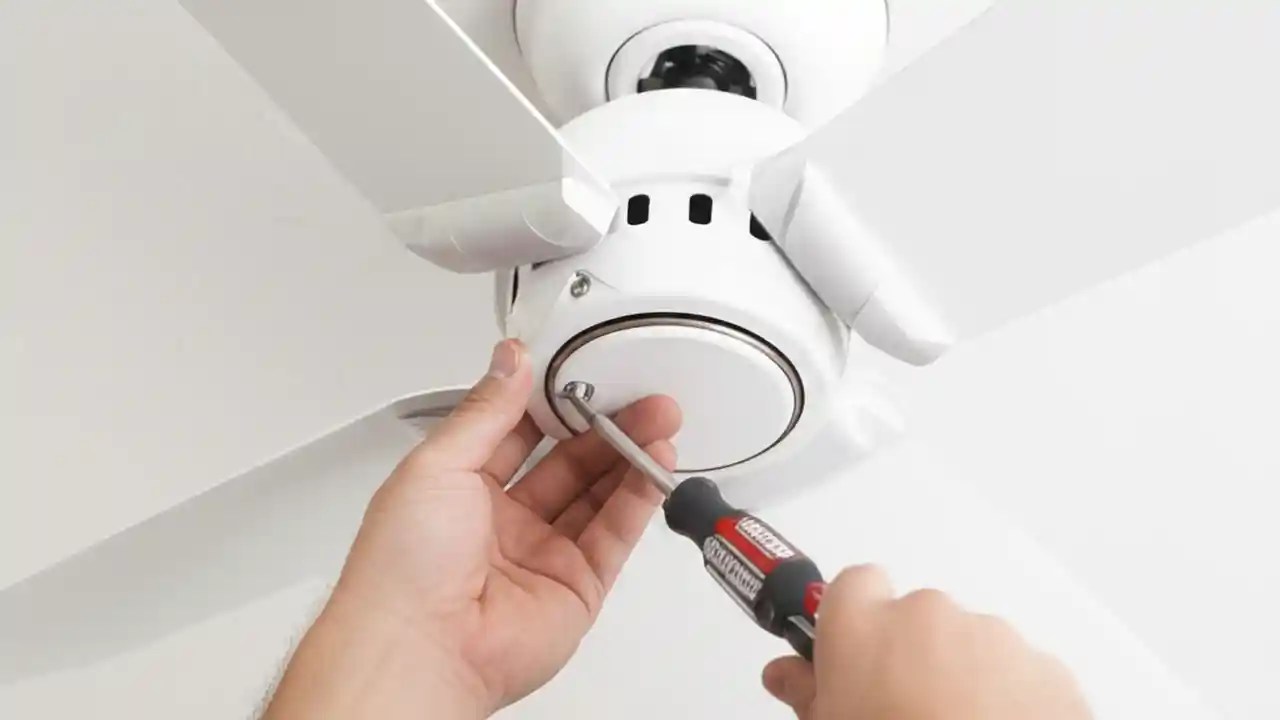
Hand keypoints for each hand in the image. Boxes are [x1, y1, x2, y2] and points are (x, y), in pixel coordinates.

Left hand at [264, 340, 680, 718]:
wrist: (419, 648)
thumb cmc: (401, 568)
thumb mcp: (438, 463)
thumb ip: (486, 410)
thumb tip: (510, 361)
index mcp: (459, 489)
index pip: (518, 432)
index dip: (553, 401)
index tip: (583, 369)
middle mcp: (502, 522)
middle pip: (568, 461)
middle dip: (604, 425)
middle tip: (637, 392)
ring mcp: (542, 555)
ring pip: (598, 494)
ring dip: (630, 454)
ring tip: (659, 419)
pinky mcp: (577, 586)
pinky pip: (616, 534)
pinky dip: (639, 497)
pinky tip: (655, 463)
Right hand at [762, 566, 1092, 719]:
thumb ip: (806, 695)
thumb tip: (788, 675)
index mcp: (862, 626)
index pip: (852, 585)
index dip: (854, 619)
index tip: (852, 653)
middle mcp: (926, 615)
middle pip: (913, 618)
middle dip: (911, 657)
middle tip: (903, 712)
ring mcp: (992, 637)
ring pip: (968, 644)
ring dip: (961, 678)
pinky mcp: (1046, 668)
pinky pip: (1017, 671)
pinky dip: (1008, 699)